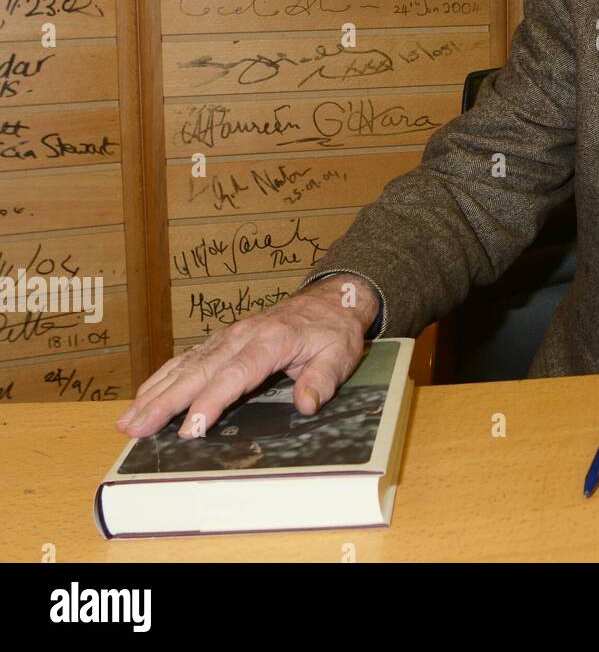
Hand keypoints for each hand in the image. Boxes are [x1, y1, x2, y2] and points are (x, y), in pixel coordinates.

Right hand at [114, 275, 378, 438]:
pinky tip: (144, 395)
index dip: (210, 403)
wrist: (330, 299)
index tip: (189, 429)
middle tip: (135, 429)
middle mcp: (243, 336)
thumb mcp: (339, 355)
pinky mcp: (223, 340)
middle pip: (199, 371)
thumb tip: (306, 405)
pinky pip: (188, 358)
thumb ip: (322, 380)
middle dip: (165, 402)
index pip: (235, 375)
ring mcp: (230, 336)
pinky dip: (164, 376)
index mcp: (272, 340)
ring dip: (155, 392)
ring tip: (128, 419)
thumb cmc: (333, 331)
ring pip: (186, 365)